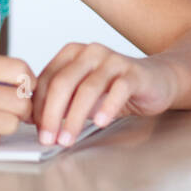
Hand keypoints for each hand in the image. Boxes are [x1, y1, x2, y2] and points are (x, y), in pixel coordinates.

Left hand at [32, 43, 179, 145]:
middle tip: (48, 138)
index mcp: (72, 53)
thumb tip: (34, 120)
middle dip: (52, 113)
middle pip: (63, 82)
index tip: (35, 129)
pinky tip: (100, 123)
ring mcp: (112, 60)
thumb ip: (62, 102)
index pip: (47, 78)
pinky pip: (118, 89)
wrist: (156, 81)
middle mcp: (90, 52)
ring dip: (75, 117)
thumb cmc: (115, 89)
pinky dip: (107, 107)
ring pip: (88, 88)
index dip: (39, 105)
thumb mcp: (83, 94)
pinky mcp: (133, 72)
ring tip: (68, 138)